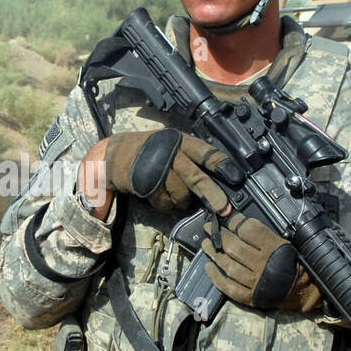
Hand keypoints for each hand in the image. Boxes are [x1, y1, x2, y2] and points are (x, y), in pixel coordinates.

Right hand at [100, 129, 231, 211]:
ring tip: (177, 197)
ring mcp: (157, 169)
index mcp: (181, 141)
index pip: (205, 152)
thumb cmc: (150, 150)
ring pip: (180, 194)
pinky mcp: (145, 184)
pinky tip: (162, 197)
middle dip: (211, 195)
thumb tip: (216, 179)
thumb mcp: (171, 144)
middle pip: (195, 178)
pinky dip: (166, 204)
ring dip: (182, 201)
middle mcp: (170, 153)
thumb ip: (190, 157)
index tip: (236, 176)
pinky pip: (164, 202)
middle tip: (222, 208)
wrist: (115, 154)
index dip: (221, 164)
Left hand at [200, 213, 323, 311]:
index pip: (248, 230)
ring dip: (213, 254)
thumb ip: (263, 234)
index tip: (225, 217)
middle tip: (208, 228)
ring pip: (228, 265)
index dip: (234, 222)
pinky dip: (216, 277)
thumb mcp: (283, 243)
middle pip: (234, 247)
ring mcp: (255, 282)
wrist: (303, 290)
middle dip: (218, 235)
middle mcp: (263, 265)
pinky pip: (228, 286)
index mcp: (274, 248)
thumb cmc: (292, 263)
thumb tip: (238, 223)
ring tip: (205, 244)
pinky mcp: (250, 297)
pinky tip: (208, 267)